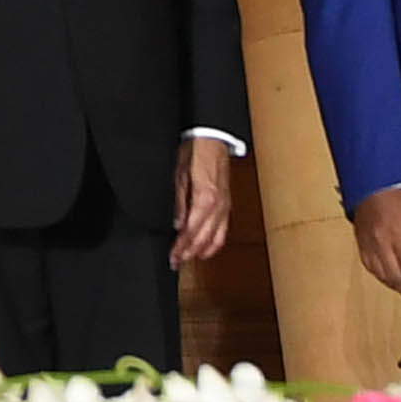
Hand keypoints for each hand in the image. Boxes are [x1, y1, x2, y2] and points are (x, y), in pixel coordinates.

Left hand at [169, 137, 232, 269]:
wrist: (213, 139)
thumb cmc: (195, 153)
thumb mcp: (180, 176)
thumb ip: (180, 204)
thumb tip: (177, 225)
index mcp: (205, 200)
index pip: (191, 232)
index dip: (181, 248)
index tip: (173, 257)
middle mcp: (218, 207)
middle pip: (203, 239)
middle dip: (189, 253)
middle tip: (177, 262)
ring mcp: (225, 207)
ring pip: (216, 238)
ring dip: (202, 251)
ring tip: (189, 258)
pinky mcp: (228, 204)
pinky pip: (223, 229)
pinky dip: (215, 242)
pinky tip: (207, 247)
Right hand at [352, 183, 400, 304]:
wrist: (374, 182)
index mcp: (398, 235)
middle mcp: (381, 243)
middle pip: (396, 275)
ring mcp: (369, 245)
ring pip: (382, 274)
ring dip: (397, 287)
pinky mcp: (361, 243)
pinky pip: (370, 267)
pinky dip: (382, 277)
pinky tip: (390, 280)